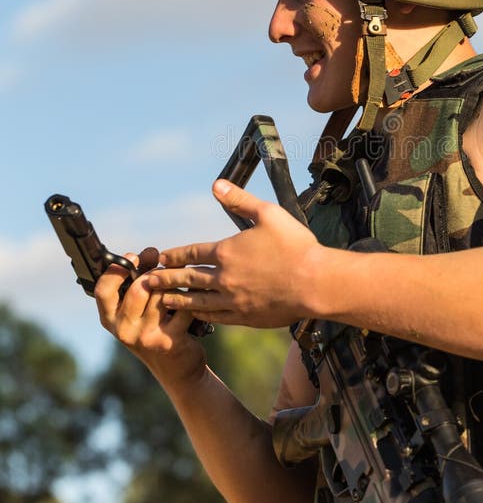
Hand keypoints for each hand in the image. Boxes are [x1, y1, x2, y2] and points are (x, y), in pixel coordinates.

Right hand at [94, 247, 205, 382]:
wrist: (177, 370)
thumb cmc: (157, 330)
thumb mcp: (140, 311)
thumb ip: (139, 283)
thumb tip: (151, 252)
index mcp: (111, 320)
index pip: (103, 290)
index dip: (117, 270)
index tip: (132, 256)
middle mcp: (123, 330)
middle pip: (139, 288)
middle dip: (155, 273)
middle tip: (166, 267)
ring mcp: (145, 337)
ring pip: (162, 294)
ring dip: (175, 283)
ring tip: (183, 279)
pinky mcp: (169, 341)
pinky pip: (183, 306)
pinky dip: (192, 298)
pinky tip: (197, 295)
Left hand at [144, 180, 318, 328]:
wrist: (316, 284)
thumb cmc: (296, 246)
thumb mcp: (269, 214)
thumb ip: (240, 200)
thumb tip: (216, 185)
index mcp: (228, 252)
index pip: (192, 253)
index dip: (174, 255)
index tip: (160, 257)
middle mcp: (224, 278)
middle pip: (187, 279)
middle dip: (165, 279)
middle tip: (146, 282)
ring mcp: (233, 300)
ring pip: (197, 302)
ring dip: (177, 300)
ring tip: (162, 300)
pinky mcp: (245, 317)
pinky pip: (215, 317)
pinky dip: (200, 316)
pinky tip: (194, 315)